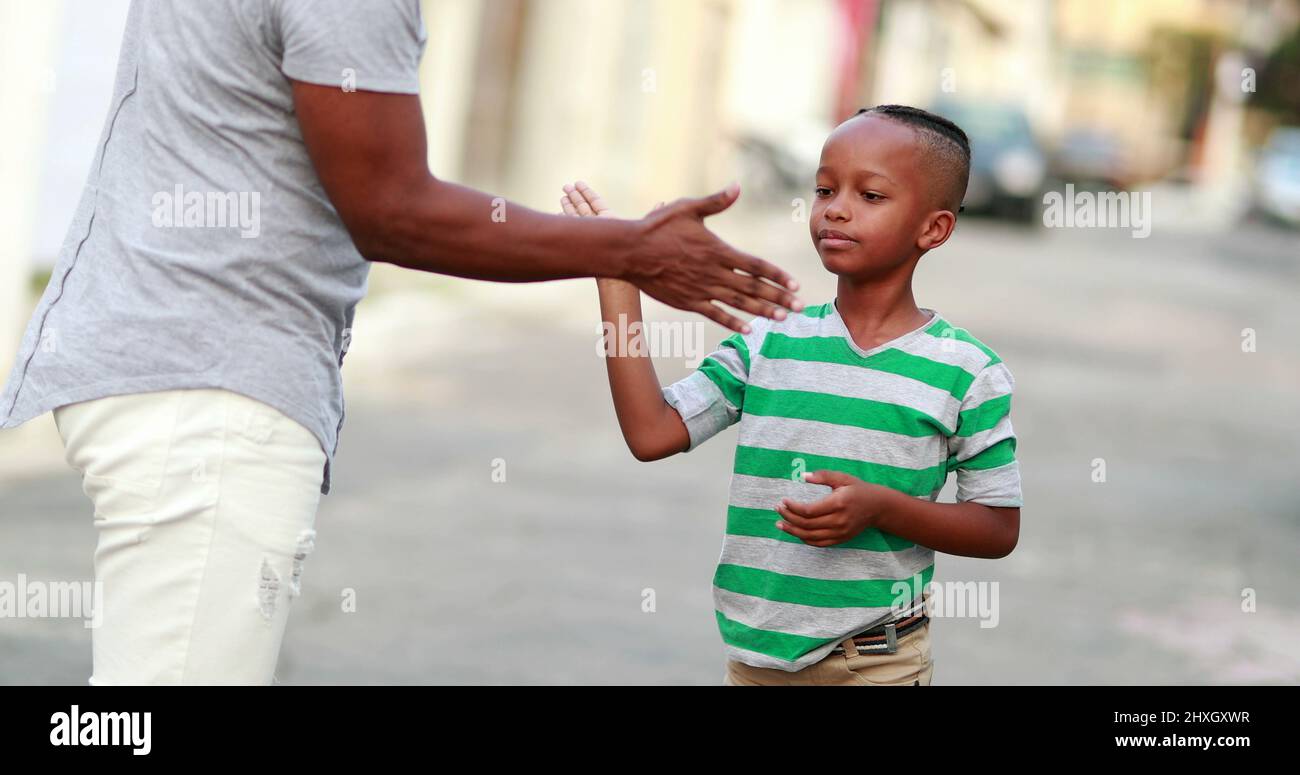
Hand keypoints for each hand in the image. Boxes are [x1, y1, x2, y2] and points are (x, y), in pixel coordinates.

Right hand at [564, 181, 801, 333]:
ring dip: (762, 311)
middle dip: (778, 297)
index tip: (794, 284)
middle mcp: (714, 272)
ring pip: (738, 303)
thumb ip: (716, 202)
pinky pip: (715, 313)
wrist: (630, 251)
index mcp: (717, 250)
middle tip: (800, 307)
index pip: (755, 265)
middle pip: (753, 287)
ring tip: (783, 318)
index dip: (776, 275)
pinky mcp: (688, 301)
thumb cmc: (658, 227)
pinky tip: (748, 329)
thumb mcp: (688, 209)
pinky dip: (733, 322)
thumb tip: (737, 187)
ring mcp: (701, 289)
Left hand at [774, 470, 897, 546]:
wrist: (878, 507)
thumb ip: (823, 476)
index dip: (792, 507)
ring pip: (810, 536)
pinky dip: (804, 539)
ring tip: (780, 524)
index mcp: (838, 504)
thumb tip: (803, 476)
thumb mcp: (842, 478)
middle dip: (789, 517)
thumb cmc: (858, 489)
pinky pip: (818, 543)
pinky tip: (795, 532)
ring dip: (792, 531)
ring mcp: (840, 533)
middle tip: (778, 509)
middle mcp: (839, 521)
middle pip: (806, 524)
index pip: (808, 511)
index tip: (783, 501)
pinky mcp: (841, 539)